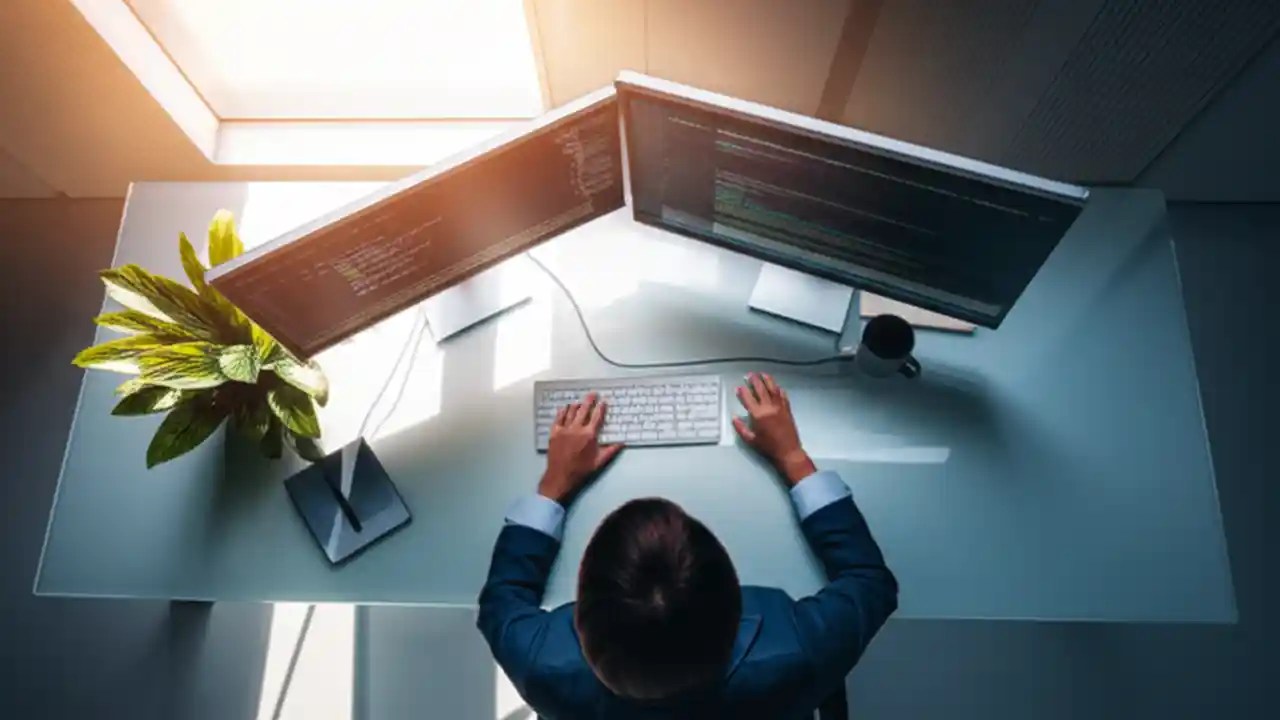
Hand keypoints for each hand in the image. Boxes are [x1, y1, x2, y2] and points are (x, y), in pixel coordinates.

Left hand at [539, 393, 623, 503]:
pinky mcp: (554, 433)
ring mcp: (564, 429)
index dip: (601, 408)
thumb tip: (622, 443)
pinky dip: (562, 412)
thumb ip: (611, 450)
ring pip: (571, 412)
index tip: (603, 402)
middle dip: (589, 400)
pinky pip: (558, 418)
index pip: (597, 417)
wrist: (560, 476)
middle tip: (592, 393)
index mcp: (589, 435)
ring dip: (576, 405)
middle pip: (584, 410)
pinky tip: (564, 408)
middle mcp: (577, 429)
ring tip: (579, 400)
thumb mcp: (599, 461)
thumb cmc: (581, 470)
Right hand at [733, 372, 815, 486]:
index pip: (748, 399)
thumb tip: (734, 418)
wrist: (788, 451)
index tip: (739, 387)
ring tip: (763, 374)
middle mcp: (768, 408)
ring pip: (773, 389)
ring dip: (767, 380)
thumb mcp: (750, 440)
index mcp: (758, 415)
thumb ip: (741, 428)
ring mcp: (779, 407)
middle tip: (750, 375)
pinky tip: (777, 387)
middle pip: (761, 390)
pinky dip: (779, 390)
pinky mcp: (787, 410)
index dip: (743, 392)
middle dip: (755, 381)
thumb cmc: (768, 447)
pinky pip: (783, 396)